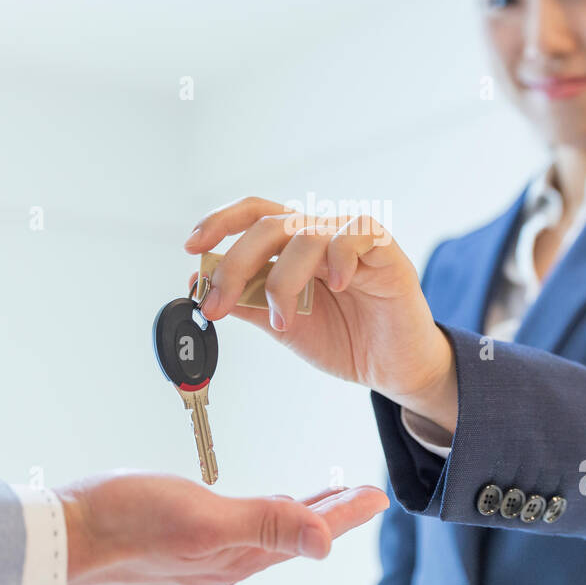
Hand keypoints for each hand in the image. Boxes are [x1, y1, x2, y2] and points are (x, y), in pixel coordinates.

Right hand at [54, 470, 388, 584]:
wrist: (60, 534)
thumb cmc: (123, 521)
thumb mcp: (203, 519)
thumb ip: (265, 525)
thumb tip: (325, 543)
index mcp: (236, 557)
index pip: (307, 532)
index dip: (344, 512)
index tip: (378, 496)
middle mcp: (224, 562)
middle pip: (292, 532)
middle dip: (330, 513)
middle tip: (362, 495)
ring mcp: (201, 554)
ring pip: (268, 531)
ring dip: (299, 512)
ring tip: (324, 498)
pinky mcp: (179, 542)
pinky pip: (239, 528)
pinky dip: (262, 512)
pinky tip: (257, 506)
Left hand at [183, 196, 458, 427]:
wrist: (393, 368)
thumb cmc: (344, 338)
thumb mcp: (283, 325)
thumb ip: (246, 302)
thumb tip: (198, 284)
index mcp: (292, 245)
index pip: (251, 215)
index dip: (219, 222)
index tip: (191, 248)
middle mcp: (318, 233)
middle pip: (268, 224)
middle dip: (236, 264)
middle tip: (219, 304)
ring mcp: (350, 239)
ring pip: (305, 234)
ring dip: (283, 280)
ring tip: (283, 321)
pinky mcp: (384, 250)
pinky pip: (357, 235)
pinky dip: (339, 258)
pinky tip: (336, 284)